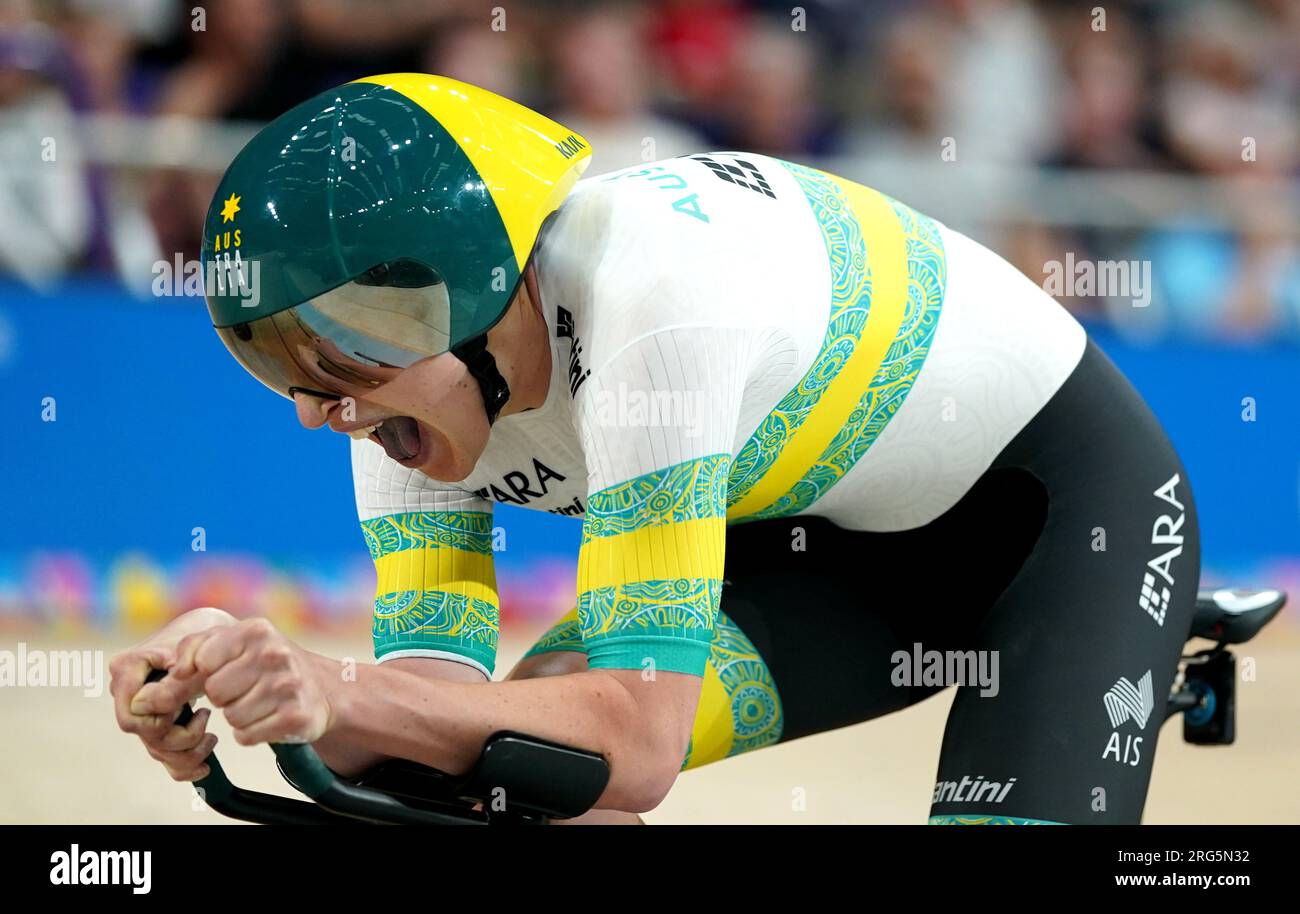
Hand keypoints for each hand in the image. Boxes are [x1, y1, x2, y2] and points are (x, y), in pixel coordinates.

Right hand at [109, 606, 234, 780]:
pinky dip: (184, 765)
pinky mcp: (157, 724)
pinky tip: (204, 766)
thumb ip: (172, 680)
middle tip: (206, 719)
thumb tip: (147, 705)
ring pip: (155, 749)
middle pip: (144, 735)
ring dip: (187, 752)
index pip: (132, 715)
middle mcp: (127, 693)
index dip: (160, 719)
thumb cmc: (204, 638)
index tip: (187, 707)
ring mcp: (141, 711)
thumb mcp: (193, 653)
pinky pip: (164, 756)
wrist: (217, 639)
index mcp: (127, 669)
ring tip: (212, 737)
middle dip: (179, 737)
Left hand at [147, 618, 334, 747]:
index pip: (203, 661)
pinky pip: (247, 736)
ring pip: (232, 717)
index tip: (225, 670)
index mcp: (256, 630)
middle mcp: (276, 654)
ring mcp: (289, 686)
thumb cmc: (264, 664)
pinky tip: (268, 718)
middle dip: (224, 696)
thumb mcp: (233, 643)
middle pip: (216, 692)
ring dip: (239, 716)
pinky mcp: (296, 717)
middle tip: (245, 689)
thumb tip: (173, 676)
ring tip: (259, 703)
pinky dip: (252, 733)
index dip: (208, 672)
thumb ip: (193, 649)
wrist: (320, 688)